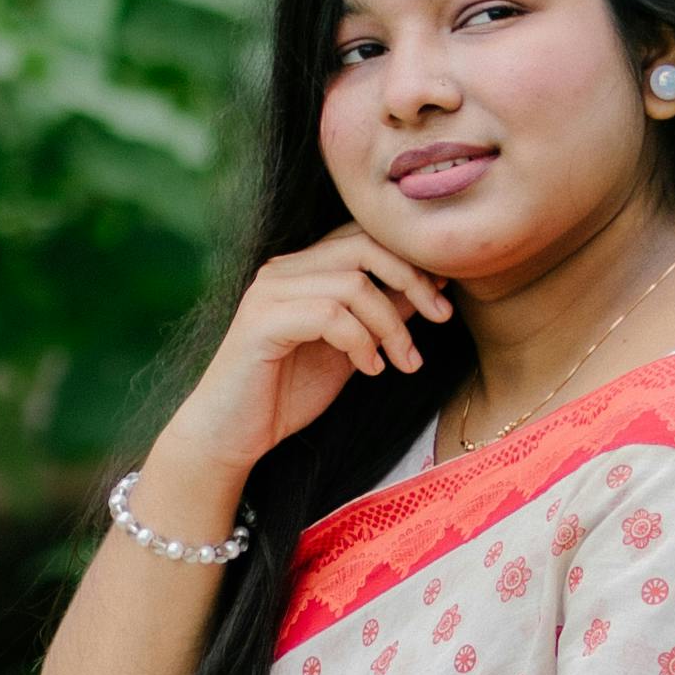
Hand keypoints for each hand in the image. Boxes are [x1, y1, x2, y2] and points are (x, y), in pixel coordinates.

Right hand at [155, 224, 453, 488]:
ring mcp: (269, 293)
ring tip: (401, 363)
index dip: (411, 262)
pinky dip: (361, 342)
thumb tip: (428, 287)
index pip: (363, 238)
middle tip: (441, 318)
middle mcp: (282, 270)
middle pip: (363, 248)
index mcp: (301, 269)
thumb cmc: (286, 395)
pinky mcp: (261, 322)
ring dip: (390, 325)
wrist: (231, 436)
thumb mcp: (351, 350)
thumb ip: (381, 315)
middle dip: (412, 281)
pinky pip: (329, 315)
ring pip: (352, 284)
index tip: (443, 299)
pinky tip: (370, 370)